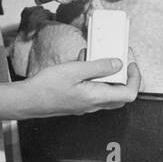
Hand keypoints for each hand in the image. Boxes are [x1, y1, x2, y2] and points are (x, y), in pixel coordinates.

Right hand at [24, 59, 140, 113]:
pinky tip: (82, 62)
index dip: (135, 78)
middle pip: (121, 94)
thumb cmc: (47, 88)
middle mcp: (94, 104)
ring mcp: (86, 104)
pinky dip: (93, 76)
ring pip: (107, 92)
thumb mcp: (74, 70)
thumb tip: (118, 64)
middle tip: (120, 60)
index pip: (129, 93)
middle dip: (125, 77)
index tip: (130, 63)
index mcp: (97, 97)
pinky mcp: (78, 101)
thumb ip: (98, 67)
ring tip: (97, 56)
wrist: (27, 101)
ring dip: (107, 75)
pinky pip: (93, 90)